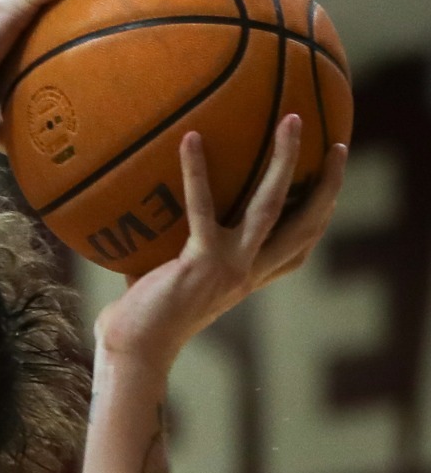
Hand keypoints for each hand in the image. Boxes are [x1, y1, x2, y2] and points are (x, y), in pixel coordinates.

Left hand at [95, 116, 347, 372]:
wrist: (135, 351)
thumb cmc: (141, 321)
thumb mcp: (163, 281)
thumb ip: (164, 253)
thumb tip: (137, 223)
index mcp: (246, 279)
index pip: (297, 250)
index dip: (318, 217)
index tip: (329, 185)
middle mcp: (249, 272)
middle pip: (307, 225)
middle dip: (328, 185)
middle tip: (338, 145)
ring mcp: (231, 266)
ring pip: (273, 206)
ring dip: (286, 161)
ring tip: (291, 121)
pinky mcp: (203, 261)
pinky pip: (203, 206)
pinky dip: (196, 171)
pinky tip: (191, 139)